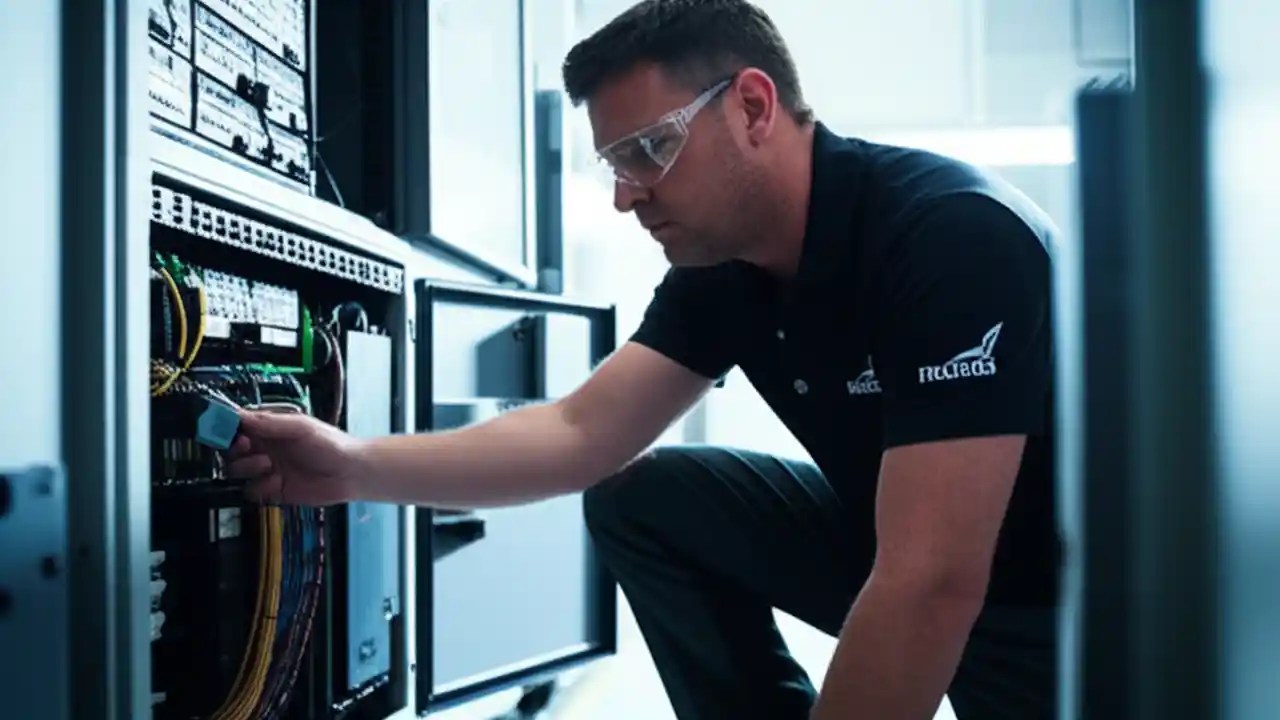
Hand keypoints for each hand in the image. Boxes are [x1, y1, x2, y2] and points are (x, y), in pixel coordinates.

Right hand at [226, 410, 365, 505]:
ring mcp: (268, 470)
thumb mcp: (301, 428)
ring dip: (247, 468)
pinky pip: (253, 492)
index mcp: (272, 429)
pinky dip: (260, 488)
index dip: (227, 427)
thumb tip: (240, 416)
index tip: (221, 430)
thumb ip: (271, 423)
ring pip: (238, 471)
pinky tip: (278, 482)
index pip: (239, 425)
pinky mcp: (274, 491)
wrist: (352, 474)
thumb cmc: (331, 444)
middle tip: (247, 447)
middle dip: (235, 450)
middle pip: (232, 450)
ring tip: (267, 465)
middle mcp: (267, 448)